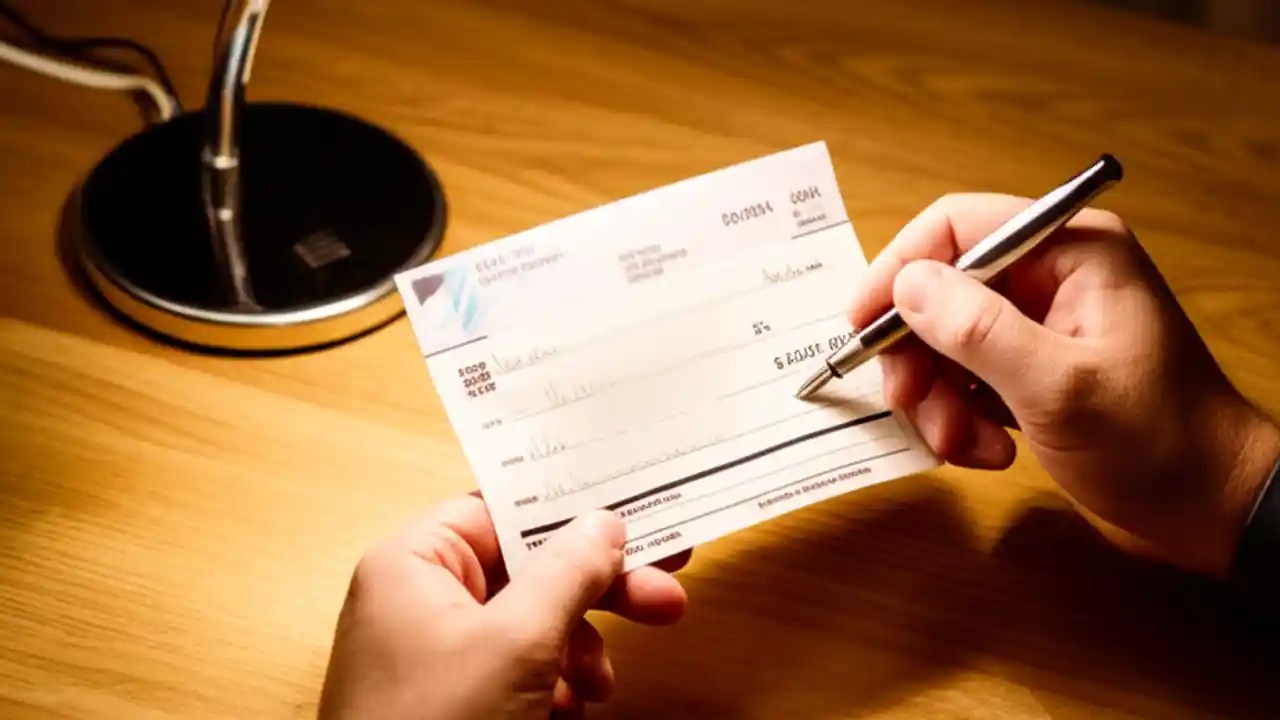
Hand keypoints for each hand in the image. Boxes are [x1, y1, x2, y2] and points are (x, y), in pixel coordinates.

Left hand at [317, 496, 688, 719]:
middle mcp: (417, 601)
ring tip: (599, 687)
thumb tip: (603, 522)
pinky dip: (551, 686)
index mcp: (412, 564)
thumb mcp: (517, 641)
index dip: (568, 512)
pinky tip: (567, 711)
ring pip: (528, 624)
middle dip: (596, 591)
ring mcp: (432, 655)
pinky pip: (514, 671)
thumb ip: (566, 572)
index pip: (499, 510)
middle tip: (666, 597)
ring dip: (577, 649)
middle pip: (525, 569)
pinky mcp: (450, 700)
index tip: (634, 517)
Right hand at [848, 193, 1279, 578]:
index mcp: (1069, 251)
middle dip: (918, 355)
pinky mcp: (1029, 370)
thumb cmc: (1157, 441)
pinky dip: (961, 419)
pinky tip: (991, 453)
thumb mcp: (1059, 386)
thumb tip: (905, 287)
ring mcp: (1037, 326)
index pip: (957, 227)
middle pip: (939, 291)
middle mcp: (1049, 277)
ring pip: (943, 343)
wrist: (1210, 509)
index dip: (898, 269)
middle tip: (912, 405)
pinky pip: (963, 379)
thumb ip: (979, 331)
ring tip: (968, 445)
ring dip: (939, 399)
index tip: (860, 325)